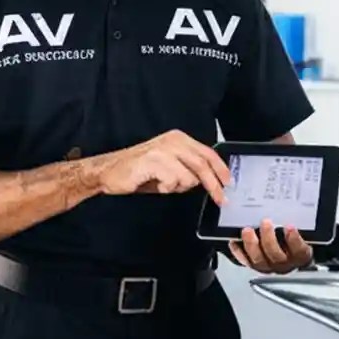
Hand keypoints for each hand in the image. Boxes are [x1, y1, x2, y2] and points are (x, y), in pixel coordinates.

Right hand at [95, 130, 231, 205]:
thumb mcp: (168, 166)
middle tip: (221, 199)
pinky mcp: (154, 161)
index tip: (228, 184)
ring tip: (163, 184)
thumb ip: (188, 168)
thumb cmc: (139, 171)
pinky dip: (166, 189)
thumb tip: (210, 180)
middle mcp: (172, 141)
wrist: (109, 171)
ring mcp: (163, 150)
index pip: (207, 153)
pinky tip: (154, 184)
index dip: (221, 169)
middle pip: (203, 164)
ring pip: (188, 177)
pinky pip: (172, 181)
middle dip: (214, 185)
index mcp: (178, 139)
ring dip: (179, 187)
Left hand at [229, 219, 313, 273]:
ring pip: (259, 261)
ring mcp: (269, 265)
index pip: (300, 251)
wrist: (291, 250)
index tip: (290, 226)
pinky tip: (234, 242)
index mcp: (300, 255)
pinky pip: (245, 261)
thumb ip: (302, 220)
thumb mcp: (304, 229)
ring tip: (247, 231)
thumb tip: (305, 197)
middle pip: (277, 257)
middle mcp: (285, 263)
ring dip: (252, 245)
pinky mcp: (255, 264)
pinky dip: (239, 252)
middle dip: (269, 240)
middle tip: (266, 222)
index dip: (294, 240)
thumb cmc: (296, 237)